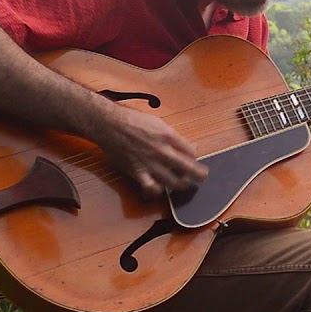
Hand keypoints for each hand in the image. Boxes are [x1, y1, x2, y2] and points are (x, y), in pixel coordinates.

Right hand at [92, 106, 208, 200]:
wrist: (110, 124)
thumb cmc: (133, 120)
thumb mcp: (158, 122)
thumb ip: (173, 136)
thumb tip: (187, 146)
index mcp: (169, 136)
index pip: (192, 152)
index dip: (195, 158)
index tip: (194, 160)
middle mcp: (162, 151)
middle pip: (189, 169)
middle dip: (198, 175)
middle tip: (200, 177)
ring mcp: (151, 163)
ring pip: (174, 182)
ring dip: (181, 185)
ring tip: (182, 183)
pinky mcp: (137, 172)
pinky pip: (151, 188)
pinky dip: (157, 191)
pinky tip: (159, 188)